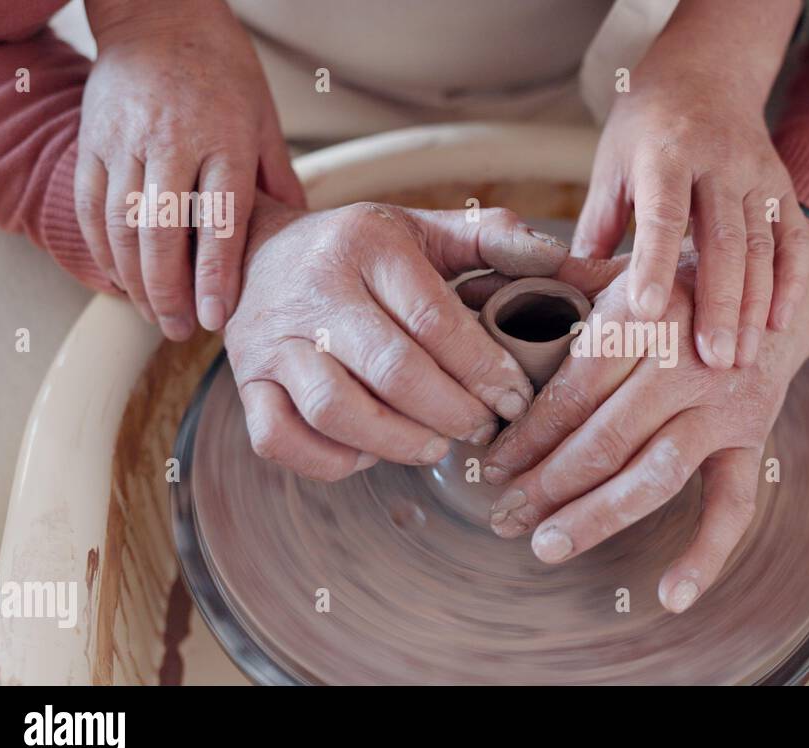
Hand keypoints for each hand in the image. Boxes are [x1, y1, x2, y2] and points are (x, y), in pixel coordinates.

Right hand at [75, 0, 303, 339]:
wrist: (158, 16)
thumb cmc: (220, 68)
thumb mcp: (263, 117)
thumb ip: (276, 177)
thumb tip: (299, 232)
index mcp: (223, 141)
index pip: (219, 223)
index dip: (215, 277)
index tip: (216, 317)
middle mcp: (172, 144)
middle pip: (163, 234)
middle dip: (171, 292)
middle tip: (183, 330)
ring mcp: (126, 143)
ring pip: (122, 227)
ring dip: (136, 281)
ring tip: (157, 314)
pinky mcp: (94, 141)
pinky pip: (93, 207)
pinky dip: (104, 250)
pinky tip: (122, 279)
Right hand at [224, 196, 570, 480]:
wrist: (256, 251)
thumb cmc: (361, 251)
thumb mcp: (425, 228)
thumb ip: (494, 238)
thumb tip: (561, 258)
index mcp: (368, 245)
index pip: (434, 320)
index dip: (482, 369)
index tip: (515, 398)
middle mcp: (315, 291)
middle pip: (392, 371)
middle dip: (452, 412)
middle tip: (482, 428)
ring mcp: (273, 341)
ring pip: (335, 410)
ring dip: (398, 442)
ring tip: (435, 446)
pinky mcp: (247, 383)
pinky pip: (281, 439)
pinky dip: (332, 460)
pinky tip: (371, 451)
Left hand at [481, 224, 808, 612]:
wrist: (766, 285)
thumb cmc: (673, 285)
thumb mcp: (623, 275)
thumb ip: (564, 294)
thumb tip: (485, 321)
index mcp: (646, 315)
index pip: (573, 389)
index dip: (527, 435)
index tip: (492, 466)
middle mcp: (688, 360)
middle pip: (605, 437)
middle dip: (545, 484)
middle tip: (501, 518)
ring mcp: (724, 404)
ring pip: (655, 473)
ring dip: (596, 516)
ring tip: (545, 545)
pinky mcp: (752, 438)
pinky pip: (733, 505)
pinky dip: (706, 554)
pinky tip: (670, 596)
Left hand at [572, 0, 807, 369]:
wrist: (706, 72)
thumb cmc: (646, 128)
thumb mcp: (612, 163)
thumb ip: (599, 225)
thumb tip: (574, 291)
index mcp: (665, 153)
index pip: (662, 214)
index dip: (654, 264)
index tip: (645, 312)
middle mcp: (718, 161)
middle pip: (723, 239)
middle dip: (719, 303)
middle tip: (712, 360)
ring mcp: (756, 174)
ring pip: (761, 246)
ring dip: (754, 306)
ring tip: (740, 358)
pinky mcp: (781, 187)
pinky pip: (793, 238)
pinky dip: (790, 283)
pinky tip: (778, 324)